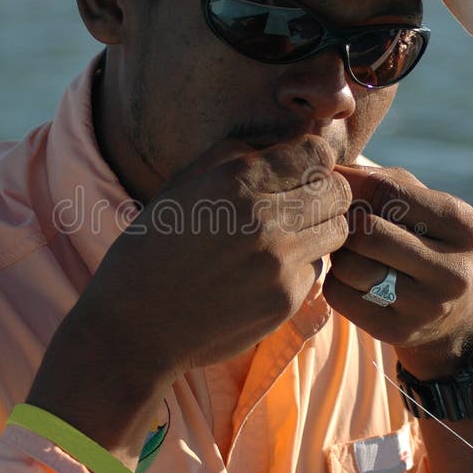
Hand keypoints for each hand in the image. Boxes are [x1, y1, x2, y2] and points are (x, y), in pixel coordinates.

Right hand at [90, 135, 350, 376]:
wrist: (135, 329)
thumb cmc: (151, 250)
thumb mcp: (179, 186)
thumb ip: (233, 155)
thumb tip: (280, 143)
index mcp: (235, 182)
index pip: (316, 153)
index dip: (310, 158)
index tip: (296, 170)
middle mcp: (263, 219)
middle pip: (337, 190)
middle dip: (322, 191)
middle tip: (297, 202)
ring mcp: (279, 263)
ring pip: (337, 229)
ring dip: (319, 226)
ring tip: (287, 233)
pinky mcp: (286, 300)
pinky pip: (317, 268)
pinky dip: (301, 264)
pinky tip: (266, 270)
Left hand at [323, 165, 472, 378]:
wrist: (461, 319)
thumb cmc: (429, 242)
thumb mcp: (425, 207)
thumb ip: (382, 182)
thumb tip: (327, 169)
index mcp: (461, 224)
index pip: (388, 192)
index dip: (351, 187)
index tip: (337, 189)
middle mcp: (452, 268)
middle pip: (366, 233)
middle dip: (343, 224)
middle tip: (339, 223)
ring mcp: (428, 306)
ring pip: (350, 267)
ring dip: (338, 254)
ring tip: (348, 250)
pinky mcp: (401, 332)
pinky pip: (340, 297)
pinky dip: (335, 282)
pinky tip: (350, 279)